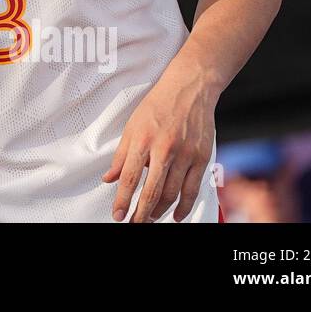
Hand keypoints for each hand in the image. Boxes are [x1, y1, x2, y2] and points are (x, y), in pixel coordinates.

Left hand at [103, 61, 217, 221]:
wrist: (190, 88)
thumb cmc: (159, 104)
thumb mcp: (132, 126)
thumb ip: (121, 156)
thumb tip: (109, 179)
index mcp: (143, 140)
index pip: (130, 178)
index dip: (122, 200)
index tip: (117, 215)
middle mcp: (165, 149)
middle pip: (152, 191)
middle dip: (141, 213)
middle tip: (134, 223)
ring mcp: (186, 155)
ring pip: (172, 193)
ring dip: (160, 210)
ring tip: (150, 218)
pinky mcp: (202, 158)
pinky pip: (192, 189)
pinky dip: (184, 206)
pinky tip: (175, 215)